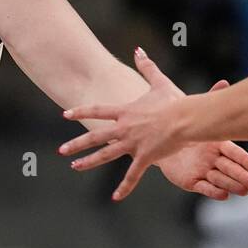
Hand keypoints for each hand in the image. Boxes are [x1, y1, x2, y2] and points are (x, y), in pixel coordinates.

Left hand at [59, 47, 247, 201]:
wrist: (187, 118)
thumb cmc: (176, 101)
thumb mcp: (159, 82)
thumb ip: (147, 66)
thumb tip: (139, 49)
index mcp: (126, 112)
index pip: (97, 110)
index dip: (81, 111)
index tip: (65, 114)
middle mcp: (124, 128)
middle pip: (95, 136)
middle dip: (76, 143)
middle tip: (61, 150)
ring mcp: (132, 143)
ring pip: (106, 154)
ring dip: (88, 162)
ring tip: (74, 167)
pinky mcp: (144, 156)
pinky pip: (132, 175)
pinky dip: (124, 187)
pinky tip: (115, 197)